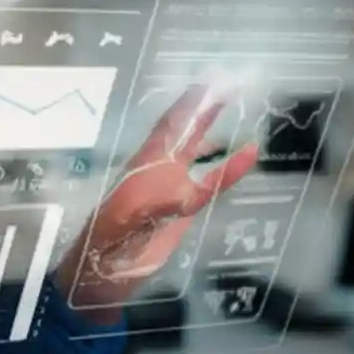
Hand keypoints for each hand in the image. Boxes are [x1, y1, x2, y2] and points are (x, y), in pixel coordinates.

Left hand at [56, 84, 258, 318]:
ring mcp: (171, 188)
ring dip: (212, 129)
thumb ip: (147, 203)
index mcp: (144, 164)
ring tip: (232, 105)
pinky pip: (212, 183)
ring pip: (196, 150)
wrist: (103, 273)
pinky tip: (250, 154)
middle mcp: (158, 169)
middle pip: (185, 129)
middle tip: (228, 81)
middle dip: (204, 106)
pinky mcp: (183, 210)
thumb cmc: (107, 243)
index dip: (189, 103)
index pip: (171, 125)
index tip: (211, 79)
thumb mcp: (121, 218)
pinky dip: (231, 168)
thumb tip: (183, 190)